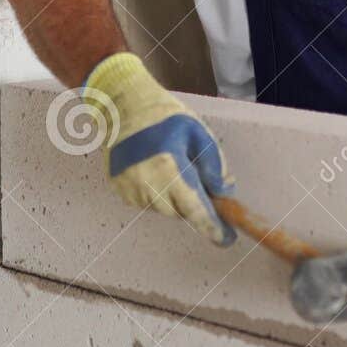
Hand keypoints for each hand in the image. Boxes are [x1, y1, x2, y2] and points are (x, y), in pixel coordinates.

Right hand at [83, 52, 234, 245]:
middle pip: (179, 213)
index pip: (195, 209)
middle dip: (193, 204)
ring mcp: (129, 189)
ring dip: (174, 198)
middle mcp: (146, 184)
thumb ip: (214, 164)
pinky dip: (157, 194)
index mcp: (168, 168)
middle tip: (196, 182)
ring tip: (171, 168)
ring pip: (163, 209)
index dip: (213, 228)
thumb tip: (224, 191)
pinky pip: (146, 203)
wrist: (123, 107)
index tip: (227, 239)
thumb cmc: (164, 117)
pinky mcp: (119, 191)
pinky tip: (154, 170)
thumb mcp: (198, 133)